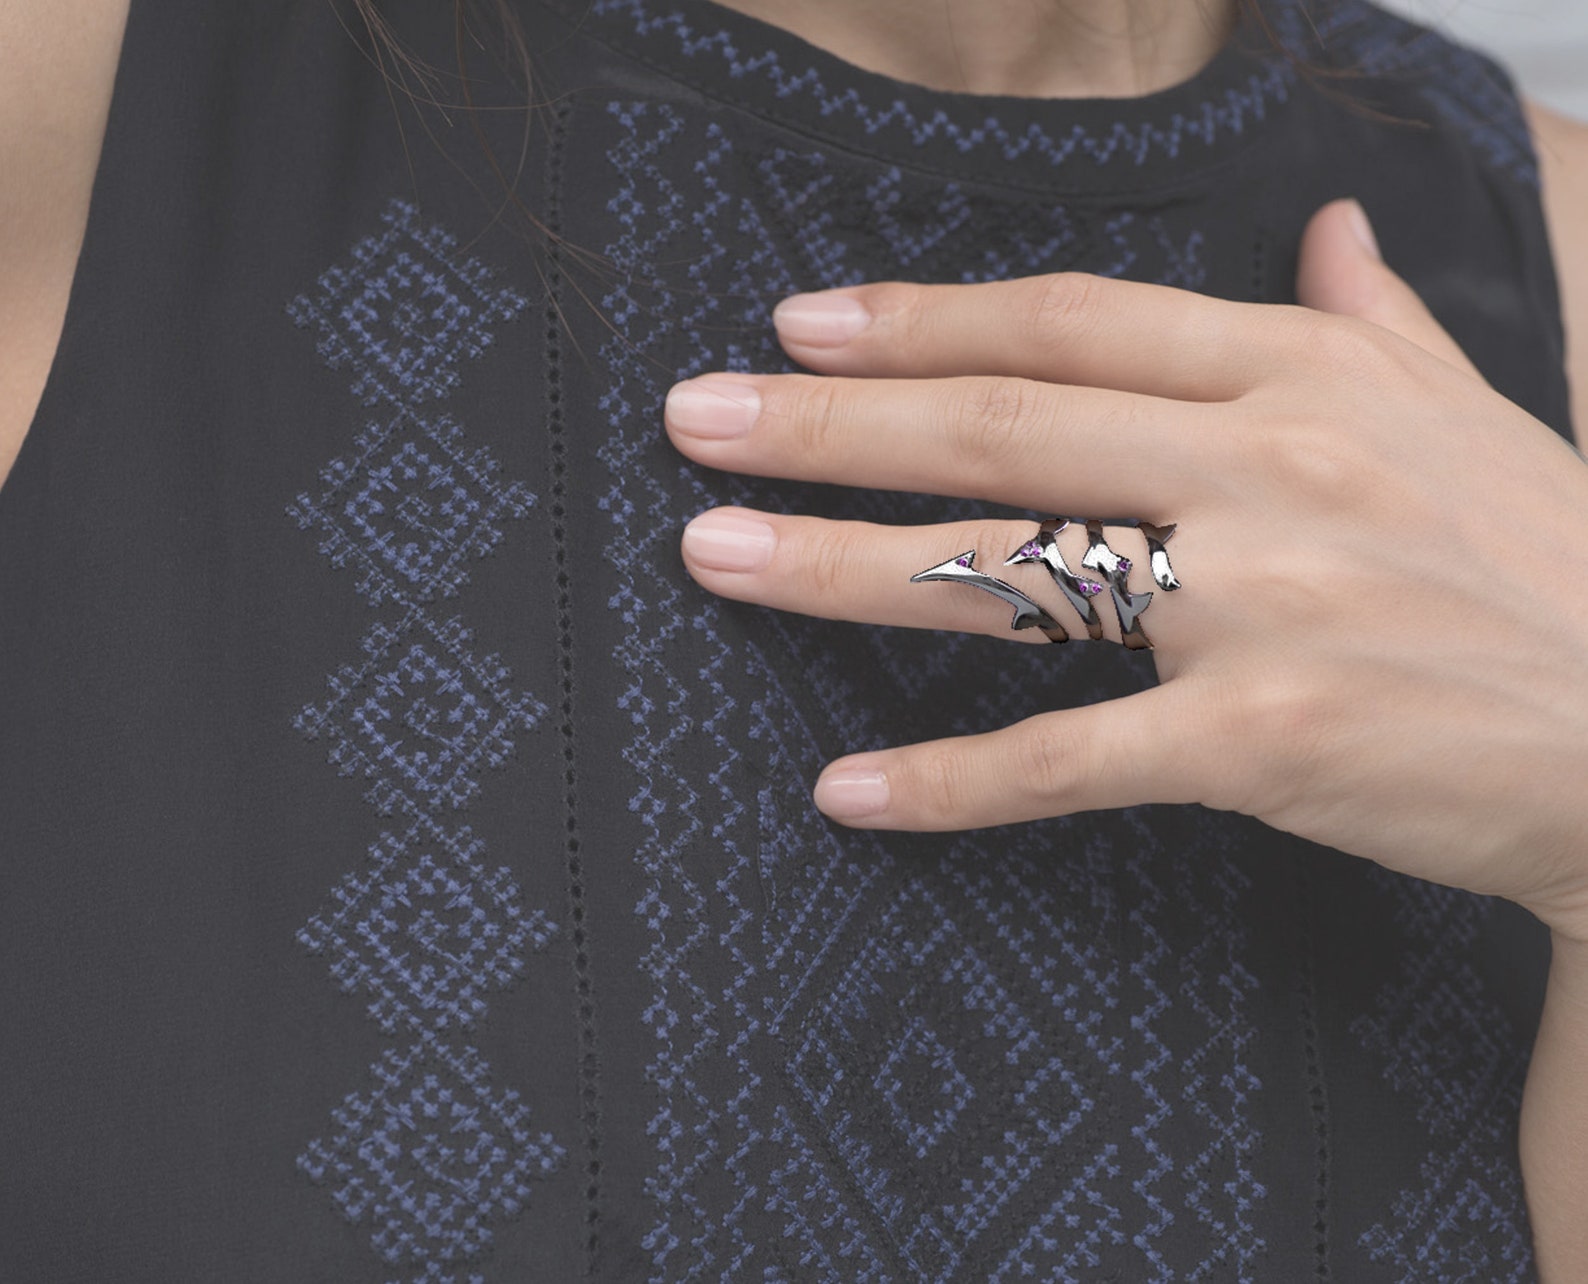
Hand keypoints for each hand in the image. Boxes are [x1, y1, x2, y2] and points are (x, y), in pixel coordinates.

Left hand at [665, 199, 1587, 942]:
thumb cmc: (1550, 563)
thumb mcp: (1465, 406)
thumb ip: (1370, 315)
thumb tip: (1326, 226)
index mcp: (1302, 375)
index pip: (1073, 324)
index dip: (924, 318)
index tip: (802, 325)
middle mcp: (1267, 469)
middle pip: (1004, 427)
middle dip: (832, 422)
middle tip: (696, 420)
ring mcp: (1261, 605)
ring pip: (1006, 575)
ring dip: (840, 565)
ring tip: (714, 555)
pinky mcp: (1262, 742)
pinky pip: (1069, 755)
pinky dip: (950, 780)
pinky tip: (845, 788)